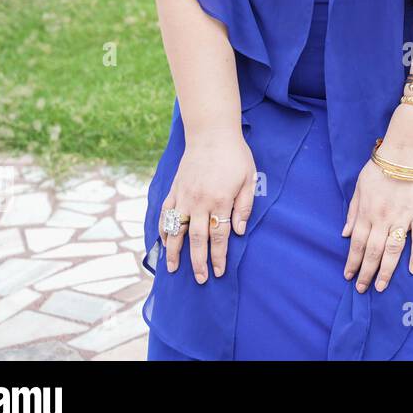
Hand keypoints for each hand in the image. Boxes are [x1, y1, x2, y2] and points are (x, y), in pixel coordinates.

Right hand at [159, 132, 256, 283]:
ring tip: (172, 269)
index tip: (219, 272)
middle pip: (197, 239)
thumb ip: (244, 207)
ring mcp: (184, 197)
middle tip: (200, 279)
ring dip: (174, 252)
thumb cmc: (235, 156)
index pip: (219, 236)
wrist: (211, 133)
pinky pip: (165, 215)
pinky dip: (163, 230)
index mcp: (220, 201)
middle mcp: (199, 202)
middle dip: (198, 262)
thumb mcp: (249, 179)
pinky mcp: (174, 190)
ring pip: (176, 230)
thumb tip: (238, 232)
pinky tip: (163, 243)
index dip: (219, 256)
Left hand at [342, 158, 412, 292]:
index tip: (348, 276)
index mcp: (367, 212)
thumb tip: (345, 234)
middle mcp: (383, 219)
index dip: (352, 261)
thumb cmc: (381, 167)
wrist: (407, 153)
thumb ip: (353, 211)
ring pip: (393, 250)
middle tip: (362, 289)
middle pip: (373, 251)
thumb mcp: (360, 186)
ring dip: (386, 270)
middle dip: (366, 272)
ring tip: (381, 287)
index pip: (357, 243)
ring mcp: (403, 218)